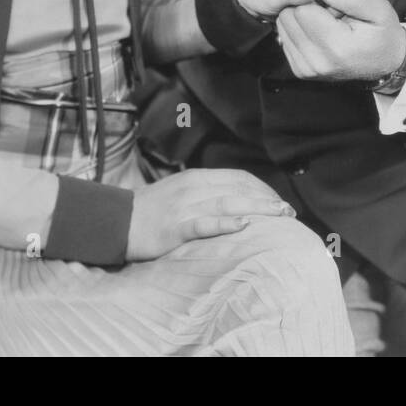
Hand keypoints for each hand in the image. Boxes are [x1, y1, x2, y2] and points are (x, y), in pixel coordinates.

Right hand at [126, 168, 295, 261]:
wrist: (116, 220)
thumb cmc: (150, 210)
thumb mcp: (180, 192)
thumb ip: (205, 192)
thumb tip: (235, 198)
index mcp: (196, 178)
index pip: (238, 177)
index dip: (262, 188)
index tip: (279, 202)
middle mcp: (194, 188)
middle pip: (239, 188)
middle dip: (267, 199)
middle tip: (289, 212)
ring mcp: (185, 207)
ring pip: (228, 203)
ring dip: (258, 208)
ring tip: (279, 216)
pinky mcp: (175, 228)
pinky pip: (204, 224)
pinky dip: (225, 223)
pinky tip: (243, 225)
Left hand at [276, 0, 405, 82]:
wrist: (385, 63)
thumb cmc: (382, 34)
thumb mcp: (377, 7)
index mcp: (337, 46)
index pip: (302, 9)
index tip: (331, 2)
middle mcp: (318, 61)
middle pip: (288, 18)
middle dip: (304, 7)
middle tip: (328, 12)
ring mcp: (308, 69)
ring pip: (284, 28)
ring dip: (299, 19)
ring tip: (324, 22)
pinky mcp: (301, 71)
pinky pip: (286, 40)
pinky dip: (298, 32)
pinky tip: (317, 33)